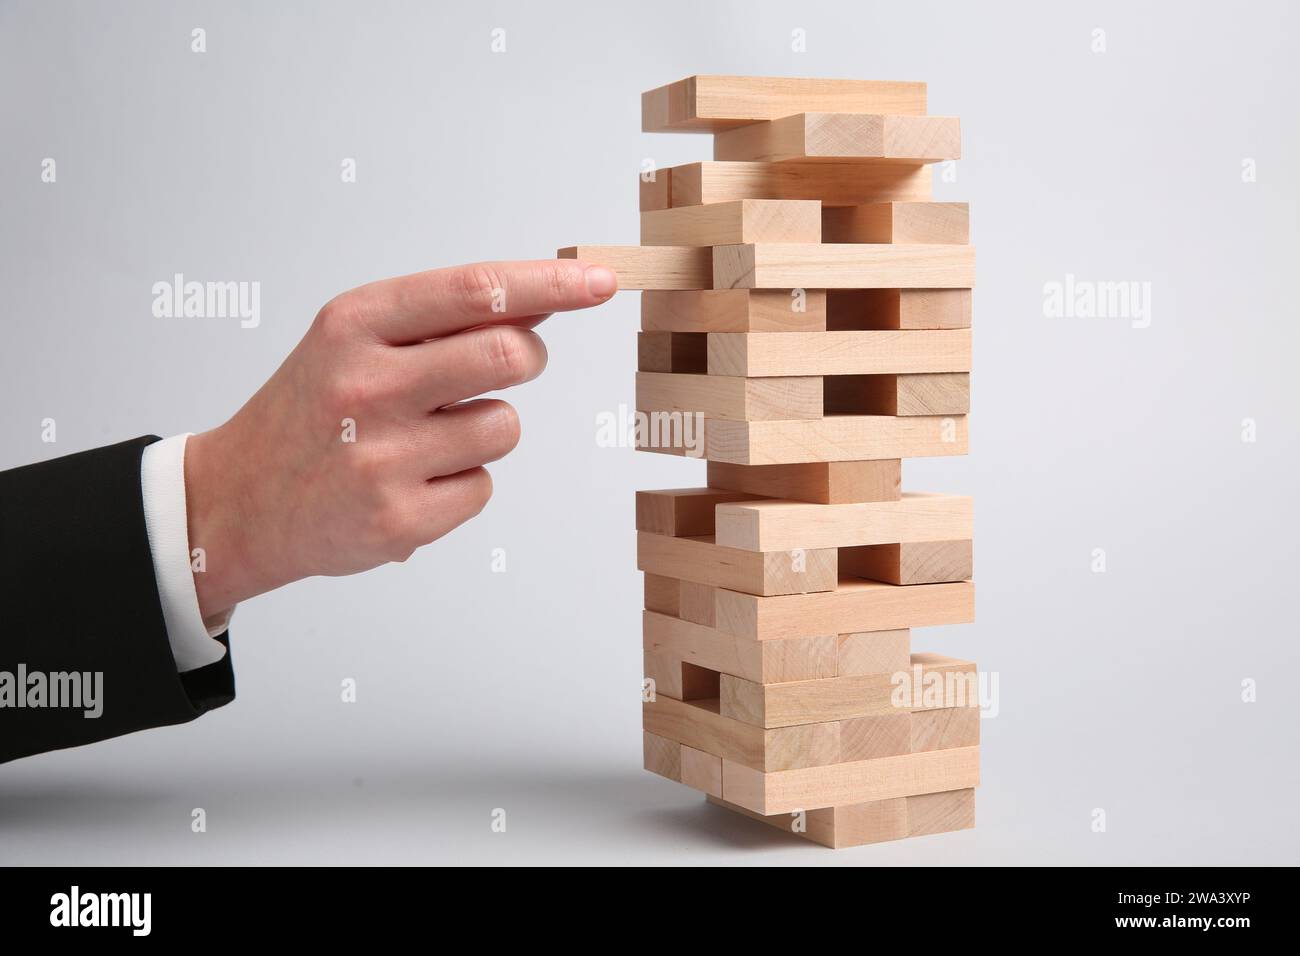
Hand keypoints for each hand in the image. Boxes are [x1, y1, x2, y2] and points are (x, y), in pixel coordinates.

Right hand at [183, 259, 616, 623]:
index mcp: (354, 324)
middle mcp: (365, 385)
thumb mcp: (358, 340)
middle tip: (501, 367)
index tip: (601, 282)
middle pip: (510, 355)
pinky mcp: (398, 520)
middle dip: (525, 358)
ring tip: (426, 439)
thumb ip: (445, 318)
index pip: (476, 290)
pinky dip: (461, 484)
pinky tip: (412, 482)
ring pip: (505, 427)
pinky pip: (483, 488)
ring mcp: (381, 458)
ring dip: (485, 429)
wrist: (239, 499)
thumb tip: (541, 298)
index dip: (550, 283)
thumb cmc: (313, 408)